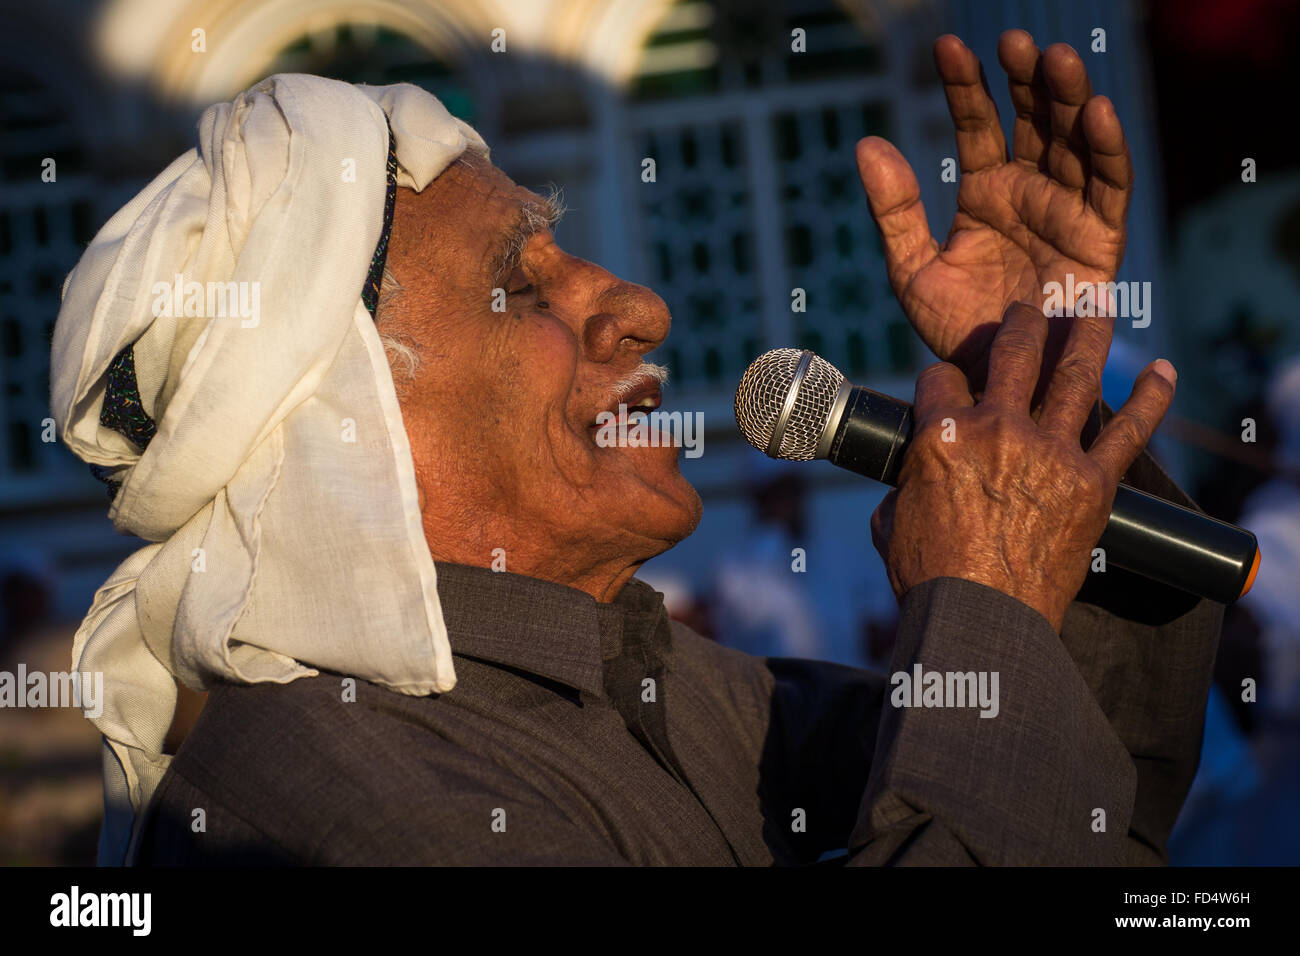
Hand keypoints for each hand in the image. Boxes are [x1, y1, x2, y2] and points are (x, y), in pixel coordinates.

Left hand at [856, 31, 1131, 381]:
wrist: (996, 382)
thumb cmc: (956, 331)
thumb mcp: (912, 270)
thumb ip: (894, 210)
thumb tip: (865, 144)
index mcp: (984, 192)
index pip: (977, 125)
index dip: (965, 86)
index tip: (946, 48)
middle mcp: (1029, 191)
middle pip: (1033, 120)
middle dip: (1026, 79)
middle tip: (1015, 41)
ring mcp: (1066, 210)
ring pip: (1073, 141)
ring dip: (1067, 98)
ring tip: (1056, 58)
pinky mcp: (1100, 238)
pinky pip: (1109, 186)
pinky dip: (1106, 148)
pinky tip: (1095, 112)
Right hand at [869, 303, 1174, 632]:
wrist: (979, 620)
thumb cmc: (927, 577)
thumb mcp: (891, 519)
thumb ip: (904, 486)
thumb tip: (912, 483)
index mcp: (941, 435)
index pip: (941, 378)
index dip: (942, 379)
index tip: (950, 385)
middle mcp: (998, 429)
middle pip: (1013, 352)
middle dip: (1020, 323)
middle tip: (1029, 311)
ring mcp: (1049, 452)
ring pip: (1075, 373)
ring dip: (1088, 334)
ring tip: (1096, 307)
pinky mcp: (1092, 482)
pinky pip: (1130, 431)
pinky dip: (1152, 398)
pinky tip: (1163, 371)